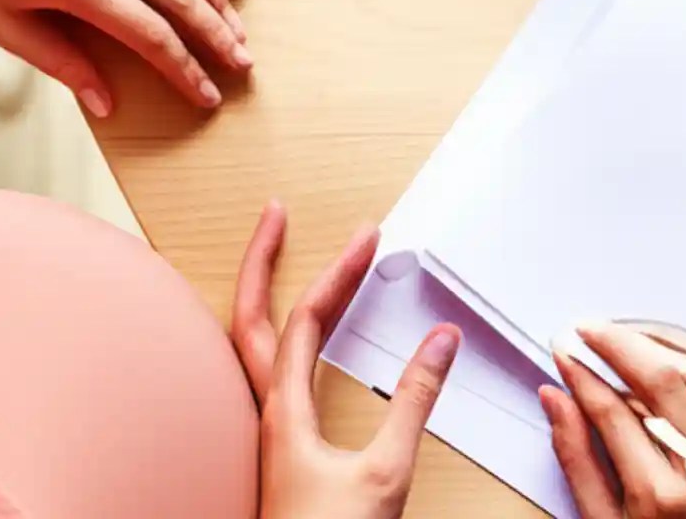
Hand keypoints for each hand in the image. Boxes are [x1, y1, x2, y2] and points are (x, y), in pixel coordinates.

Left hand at [231, 201, 461, 518]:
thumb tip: (438, 341)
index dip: (338, 272)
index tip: (367, 237)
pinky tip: (292, 344)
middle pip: (249, 316)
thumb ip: (413, 401)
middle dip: (263, 258)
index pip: (305, 319)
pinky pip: (262, 373)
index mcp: (283, 412)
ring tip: (276, 261)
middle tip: (276, 215)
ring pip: (246, 344)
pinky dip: (275, 337)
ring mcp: (264, 430)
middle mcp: (262, 413)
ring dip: (262, 293)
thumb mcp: (385, 471)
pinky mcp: (275, 448)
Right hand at [542, 322, 685, 518]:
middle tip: (588, 329)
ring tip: (625, 333)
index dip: (582, 373)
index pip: (613, 411)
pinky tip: (673, 348)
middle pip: (662, 378)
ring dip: (659, 340)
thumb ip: (578, 461)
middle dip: (619, 342)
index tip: (564, 352)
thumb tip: (555, 400)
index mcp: (658, 498)